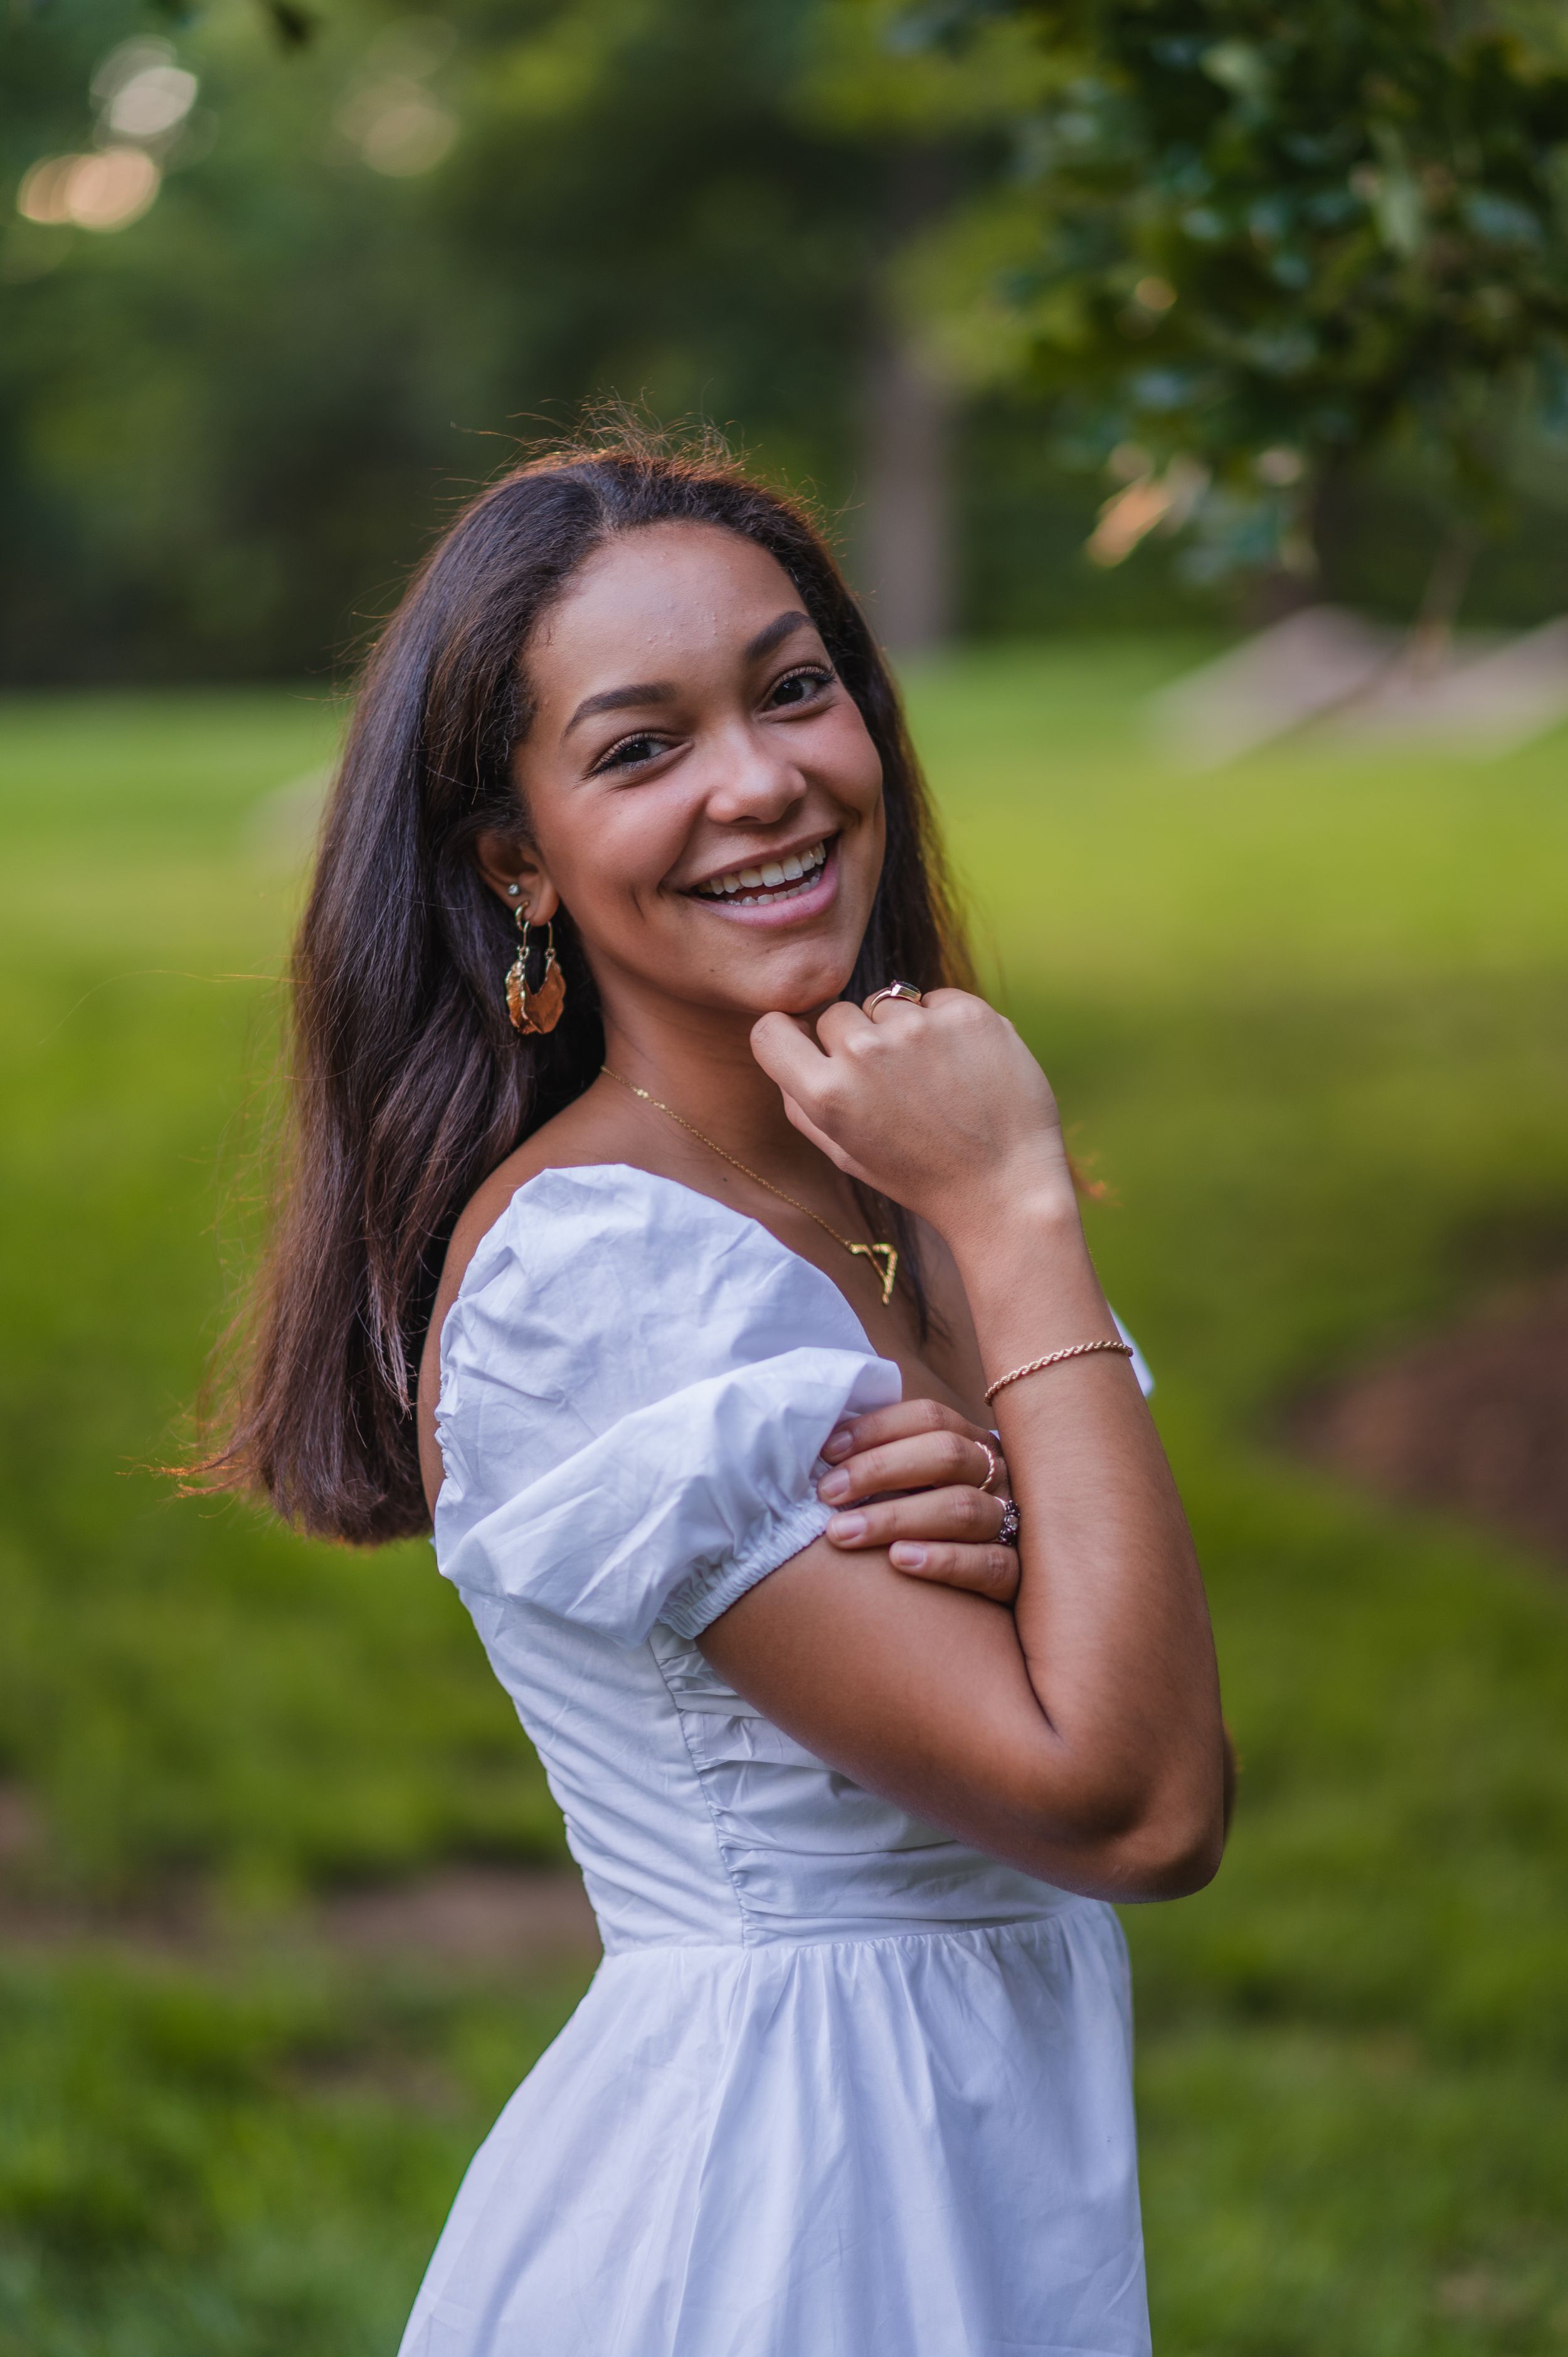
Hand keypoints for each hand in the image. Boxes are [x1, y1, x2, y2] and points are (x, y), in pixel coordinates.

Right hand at [751, 988, 1074, 1233]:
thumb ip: (802, 1101)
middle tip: (892, 1084)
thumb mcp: (844, 1154)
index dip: (788, 1036)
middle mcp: (864, 1052)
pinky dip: (944, 1026)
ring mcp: (917, 1027)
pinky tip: (962, 1066)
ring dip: (902, 1032)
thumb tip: (789, 1043)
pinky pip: (933, 1000)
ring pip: (886, 1004)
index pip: (770, 1031)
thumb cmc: (920, 1177)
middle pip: (834, 1015)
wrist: (1005, 1187)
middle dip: (854, 1041)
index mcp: (826, 1094)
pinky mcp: (966, 1012)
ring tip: (933, 1080)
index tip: (808, 1045)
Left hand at [817, 1399, 1018, 1604]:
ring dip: (895, 1517)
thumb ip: (887, 1464)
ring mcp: (1012, 1524)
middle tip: (827, 1493)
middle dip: (879, 1469)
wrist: (988, 1597)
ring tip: (843, 1533)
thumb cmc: (932, 1530)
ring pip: (961, 1509)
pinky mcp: (1019, 1576)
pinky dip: (944, 1560)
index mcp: (972, 1445)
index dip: (877, 1429)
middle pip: (946, 1455)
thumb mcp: (919, 1486)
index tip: (827, 1451)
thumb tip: (824, 1449)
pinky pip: (989, 1564)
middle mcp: (997, 1477)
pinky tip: (899, 1560)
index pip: (929, 1417)